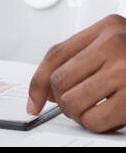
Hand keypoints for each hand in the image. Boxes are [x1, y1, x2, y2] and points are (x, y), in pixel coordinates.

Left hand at [28, 14, 125, 132]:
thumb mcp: (118, 44)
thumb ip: (85, 57)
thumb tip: (47, 89)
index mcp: (108, 27)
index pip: (55, 54)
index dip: (39, 81)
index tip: (35, 100)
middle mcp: (116, 44)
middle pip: (60, 80)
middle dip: (62, 101)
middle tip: (76, 106)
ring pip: (72, 101)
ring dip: (78, 114)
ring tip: (93, 112)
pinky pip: (95, 119)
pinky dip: (95, 124)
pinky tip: (107, 118)